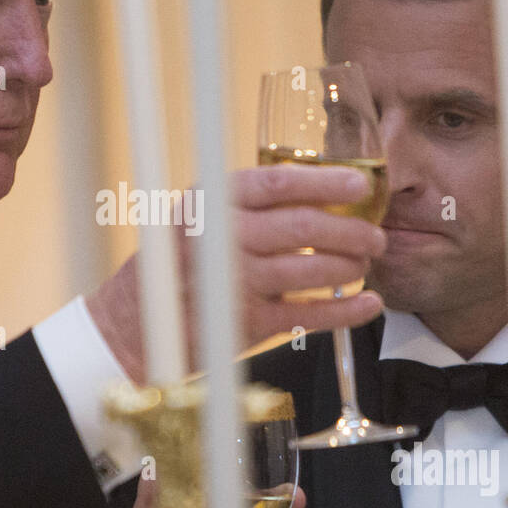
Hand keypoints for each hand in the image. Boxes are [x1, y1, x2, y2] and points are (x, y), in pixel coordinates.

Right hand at [88, 163, 385, 381]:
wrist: (134, 326)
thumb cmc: (173, 266)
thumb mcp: (194, 218)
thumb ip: (242, 204)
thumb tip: (315, 193)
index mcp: (210, 203)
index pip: (277, 182)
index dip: (325, 181)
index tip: (360, 184)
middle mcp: (221, 238)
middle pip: (304, 225)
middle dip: (352, 231)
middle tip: (374, 236)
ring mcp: (234, 283)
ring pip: (312, 268)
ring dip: (350, 266)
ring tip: (364, 264)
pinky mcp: (247, 323)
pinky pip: (311, 314)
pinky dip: (347, 310)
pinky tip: (367, 304)